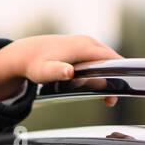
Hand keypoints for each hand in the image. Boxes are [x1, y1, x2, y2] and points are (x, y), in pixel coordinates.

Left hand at [0, 34, 121, 106]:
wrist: (25, 54)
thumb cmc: (35, 64)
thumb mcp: (43, 71)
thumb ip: (56, 71)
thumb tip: (69, 72)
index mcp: (84, 47)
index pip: (111, 58)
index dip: (118, 74)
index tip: (118, 92)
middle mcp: (88, 42)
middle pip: (111, 60)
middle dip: (114, 79)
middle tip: (110, 101)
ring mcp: (85, 44)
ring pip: (104, 60)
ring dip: (107, 77)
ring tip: (105, 98)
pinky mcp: (82, 48)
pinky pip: (97, 60)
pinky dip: (100, 72)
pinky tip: (96, 86)